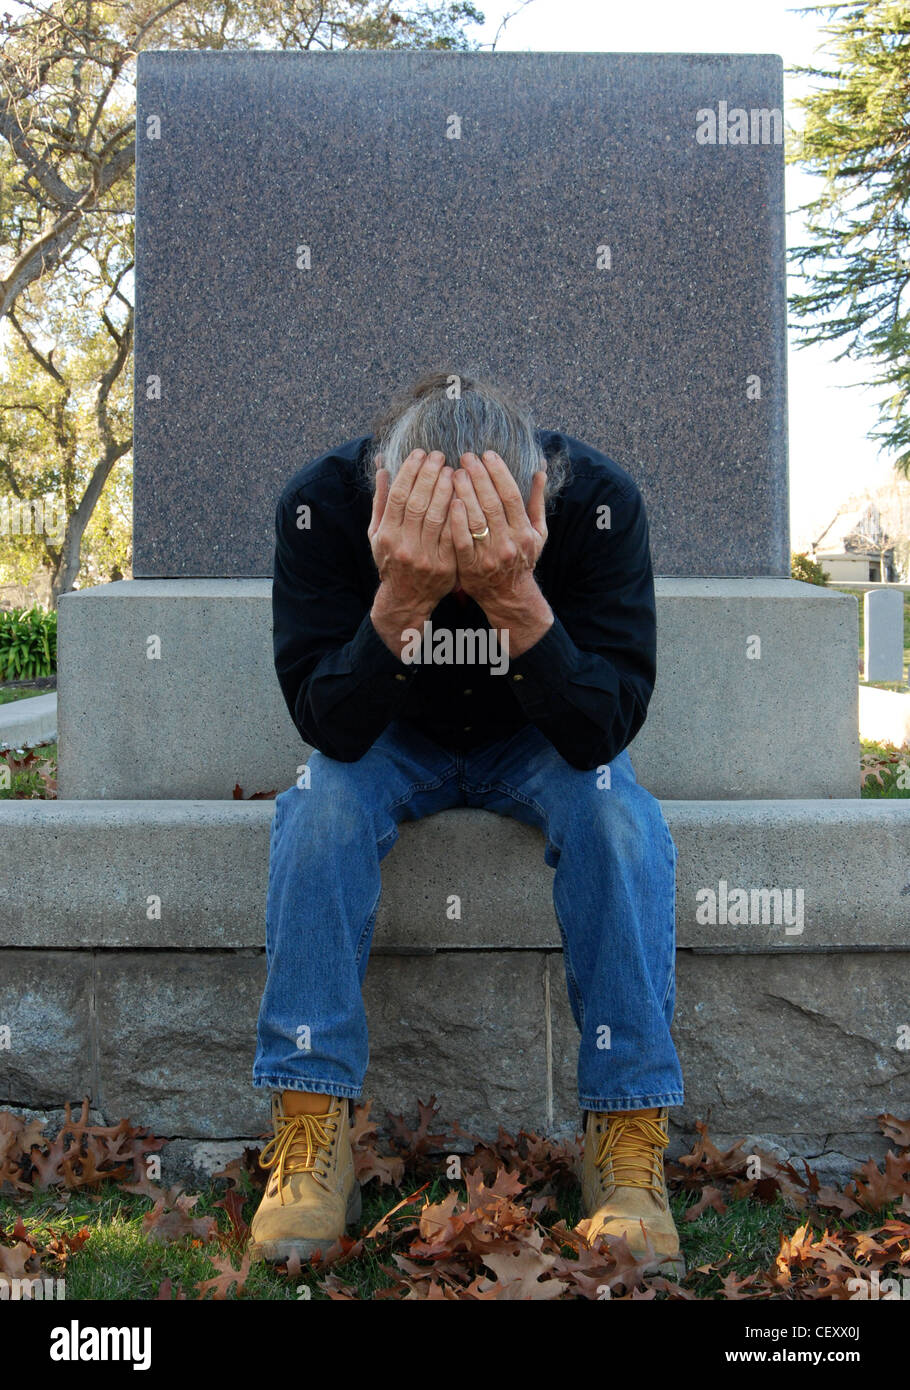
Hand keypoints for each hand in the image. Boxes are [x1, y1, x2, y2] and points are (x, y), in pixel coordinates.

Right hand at [368, 449, 455, 655]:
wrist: (406, 598)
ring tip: (453, 469)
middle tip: (440, 456)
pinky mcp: (446, 566)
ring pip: (437, 516)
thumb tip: (382, 467)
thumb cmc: (391, 559)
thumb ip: (381, 501)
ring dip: (446, 489)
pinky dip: (459, 512)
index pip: (399, 495)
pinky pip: (454, 534)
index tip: (420, 453)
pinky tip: (464, 494)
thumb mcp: (378, 533)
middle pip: (418, 502)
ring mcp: (426, 557)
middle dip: (429, 475)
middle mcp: (405, 546)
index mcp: (387, 535)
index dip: (410, 471)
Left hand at [449, 451, 547, 603]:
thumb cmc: (522, 558)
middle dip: (478, 477)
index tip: (487, 454)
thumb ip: (536, 501)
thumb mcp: (537, 532)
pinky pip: (461, 540)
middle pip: (492, 504)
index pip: (511, 496)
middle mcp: (508, 543)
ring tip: (455, 472)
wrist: (508, 596)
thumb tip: (539, 470)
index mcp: (524, 532)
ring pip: (475, 519)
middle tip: (466, 457)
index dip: (499, 473)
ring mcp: (488, 556)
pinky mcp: (470, 566)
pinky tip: (450, 500)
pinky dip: (456, 520)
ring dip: (464, 492)